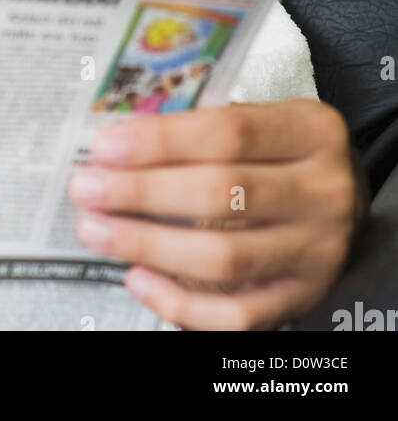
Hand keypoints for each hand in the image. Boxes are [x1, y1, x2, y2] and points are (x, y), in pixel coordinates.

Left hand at [68, 99, 364, 329]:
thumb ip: (202, 127)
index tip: (105, 146)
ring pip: (224, 257)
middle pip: (222, 194)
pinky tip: (138, 279)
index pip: (228, 133)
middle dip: (141, 192)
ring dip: (148, 245)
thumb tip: (118, 145)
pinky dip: (180, 302)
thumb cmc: (284, 151)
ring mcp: (317, 251)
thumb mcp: (264, 118)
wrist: (346, 196)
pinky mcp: (303, 297)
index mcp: (311, 131)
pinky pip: (237, 313)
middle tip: (86, 188)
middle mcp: (322, 192)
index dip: (160, 141)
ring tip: (97, 230)